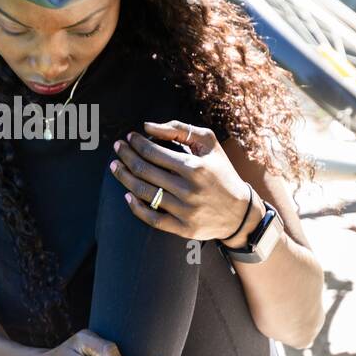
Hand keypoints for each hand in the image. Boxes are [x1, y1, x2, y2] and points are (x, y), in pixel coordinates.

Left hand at [110, 119, 253, 242]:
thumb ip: (179, 130)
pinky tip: (127, 195)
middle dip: (126, 157)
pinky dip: (136, 207)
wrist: (240, 212)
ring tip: (116, 167)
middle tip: (117, 149)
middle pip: (144, 171)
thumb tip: (148, 127)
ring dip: (124, 178)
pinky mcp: (183, 228)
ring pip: (144, 193)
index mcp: (194, 166)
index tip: (128, 138)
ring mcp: (185, 210)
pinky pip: (152, 218)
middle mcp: (189, 189)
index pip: (154, 152)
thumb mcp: (209, 144)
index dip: (137, 144)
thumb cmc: (222, 173)